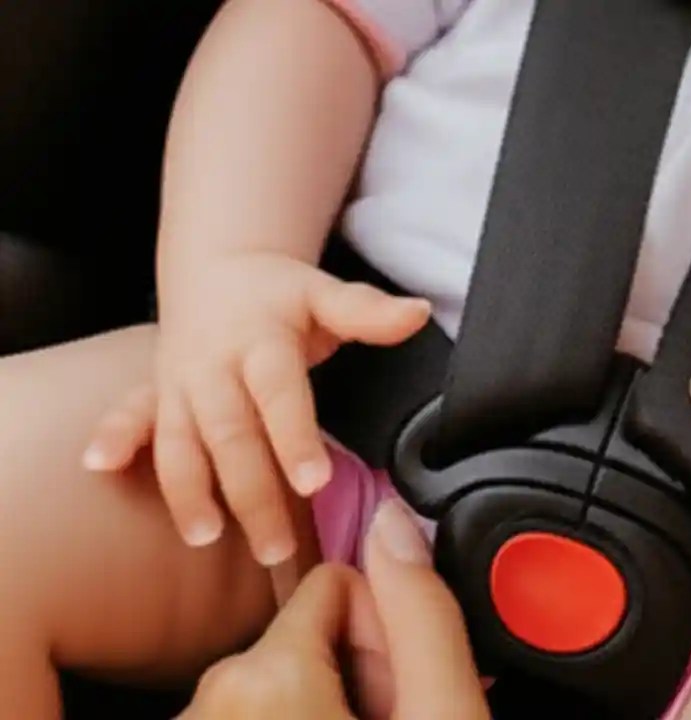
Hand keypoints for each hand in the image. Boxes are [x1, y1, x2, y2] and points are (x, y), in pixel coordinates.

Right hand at [82, 252, 430, 565]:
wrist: (217, 267)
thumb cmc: (279, 292)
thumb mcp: (325, 293)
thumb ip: (369, 311)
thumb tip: (419, 313)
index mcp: (261, 341)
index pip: (279, 394)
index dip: (294, 436)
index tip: (313, 481)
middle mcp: (215, 365)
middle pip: (230, 433)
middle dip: (250, 490)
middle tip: (276, 543)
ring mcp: (180, 380)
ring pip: (180, 440)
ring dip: (187, 489)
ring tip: (205, 536)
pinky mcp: (155, 390)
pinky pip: (131, 414)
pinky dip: (115, 437)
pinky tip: (100, 467)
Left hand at [181, 499, 488, 719]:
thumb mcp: (443, 713)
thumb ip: (423, 613)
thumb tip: (396, 522)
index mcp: (261, 681)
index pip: (335, 585)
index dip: (384, 635)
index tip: (398, 691)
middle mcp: (202, 707)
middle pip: (302, 636)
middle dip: (353, 676)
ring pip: (277, 683)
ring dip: (323, 709)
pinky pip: (246, 717)